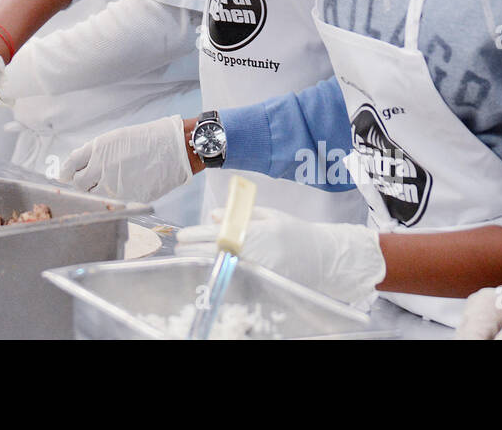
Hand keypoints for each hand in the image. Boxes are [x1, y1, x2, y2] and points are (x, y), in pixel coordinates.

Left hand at [59, 116, 192, 203]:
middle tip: (88, 182)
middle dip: (81, 184)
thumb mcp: (115, 139)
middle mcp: (102, 168)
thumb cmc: (145, 141)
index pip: (70, 165)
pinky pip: (111, 202)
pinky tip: (121, 189)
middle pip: (78, 184)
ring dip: (95, 192)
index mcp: (97, 150)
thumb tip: (77, 166)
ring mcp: (113, 185)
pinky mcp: (126, 198)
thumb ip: (94, 153)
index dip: (65, 172)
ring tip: (108, 184)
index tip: (65, 176)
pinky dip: (112, 198)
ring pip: (93, 196)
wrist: (172, 149)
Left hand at [175, 206, 385, 306]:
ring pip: (217, 268)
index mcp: (250, 233)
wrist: (323, 259)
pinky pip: (231, 281)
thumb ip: (239, 214)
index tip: (181, 236)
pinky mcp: (258, 286)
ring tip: (187, 260)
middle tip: (178, 249)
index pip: (212, 234)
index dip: (192, 235)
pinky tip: (208, 272)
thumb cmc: (296, 233)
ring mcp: (252, 272)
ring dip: (198, 264)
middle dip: (189, 251)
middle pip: (209, 253)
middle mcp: (249, 253)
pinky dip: (217, 276)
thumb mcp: (269, 216)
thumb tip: (213, 215)